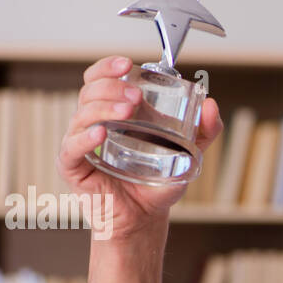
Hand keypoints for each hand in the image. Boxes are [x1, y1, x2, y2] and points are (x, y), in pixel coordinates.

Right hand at [56, 55, 223, 238]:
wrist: (145, 218)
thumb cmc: (156, 181)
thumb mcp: (187, 153)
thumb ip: (203, 131)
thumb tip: (211, 105)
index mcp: (112, 111)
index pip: (100, 78)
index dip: (108, 66)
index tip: (127, 64)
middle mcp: (91, 122)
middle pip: (89, 91)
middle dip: (111, 86)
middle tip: (136, 95)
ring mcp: (80, 143)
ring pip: (81, 114)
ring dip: (103, 107)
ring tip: (127, 110)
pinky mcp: (72, 167)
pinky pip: (71, 147)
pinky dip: (84, 137)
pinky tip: (100, 132)